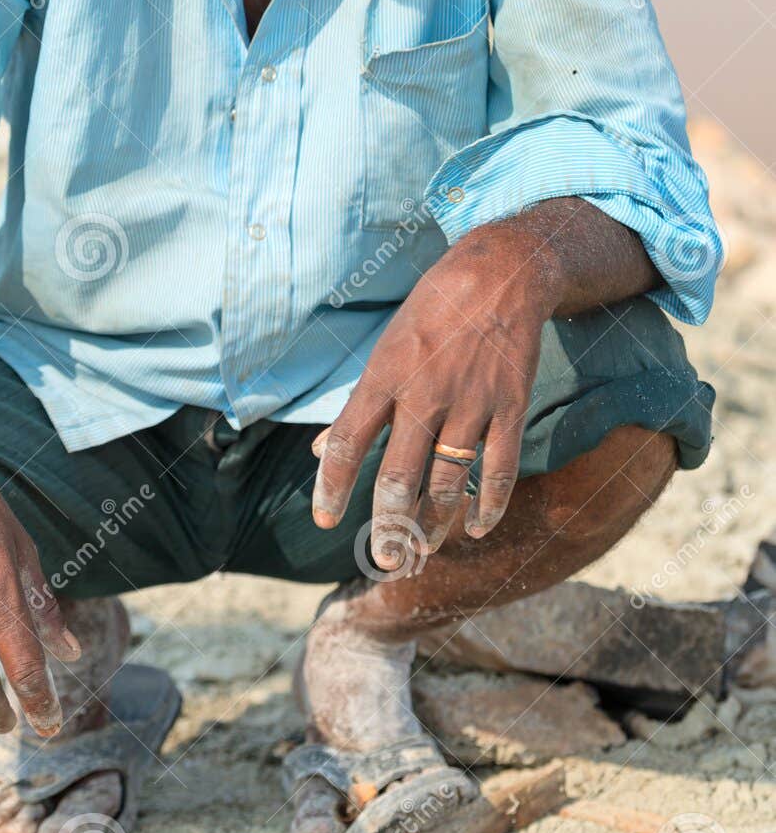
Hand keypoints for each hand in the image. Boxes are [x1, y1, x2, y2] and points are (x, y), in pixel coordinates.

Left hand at [311, 227, 553, 572]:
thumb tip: (323, 452)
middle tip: (385, 560)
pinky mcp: (509, 407)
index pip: (348, 442)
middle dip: (389, 527)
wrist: (501, 273)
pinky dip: (489, 506)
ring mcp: (469, 403)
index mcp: (384, 375)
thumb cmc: (433, 312)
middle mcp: (423, 394)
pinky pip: (499, 470)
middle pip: (399, 476)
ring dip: (435, 523)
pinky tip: (477, 527)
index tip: (326, 521)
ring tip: (425, 547)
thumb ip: (358, 405)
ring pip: (448, 482)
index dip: (333, 487)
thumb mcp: (385, 347)